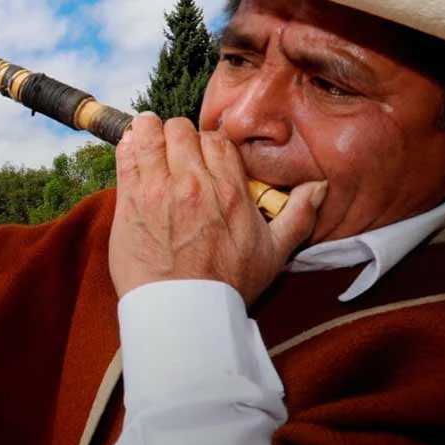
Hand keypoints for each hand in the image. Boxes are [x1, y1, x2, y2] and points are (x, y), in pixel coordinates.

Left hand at [109, 114, 326, 304]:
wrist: (184, 313)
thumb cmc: (228, 285)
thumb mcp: (275, 252)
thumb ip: (298, 214)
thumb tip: (319, 187)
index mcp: (230, 190)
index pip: (217, 139)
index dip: (209, 142)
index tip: (203, 155)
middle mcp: (194, 183)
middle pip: (181, 130)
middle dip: (179, 136)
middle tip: (176, 152)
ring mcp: (158, 189)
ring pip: (150, 133)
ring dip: (150, 132)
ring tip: (150, 141)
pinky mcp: (130, 201)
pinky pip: (125, 154)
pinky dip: (128, 145)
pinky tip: (132, 149)